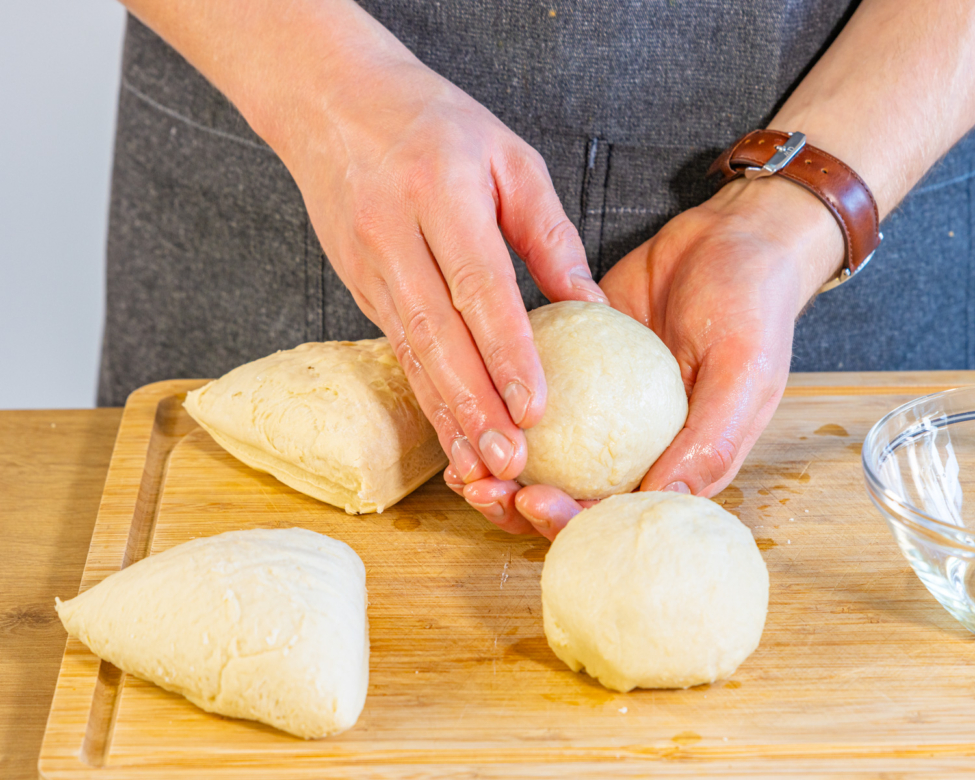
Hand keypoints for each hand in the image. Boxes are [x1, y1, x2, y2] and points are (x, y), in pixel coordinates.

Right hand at [271, 41, 607, 489]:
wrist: (331, 102)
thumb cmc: (434, 123)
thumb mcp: (508, 156)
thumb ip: (550, 234)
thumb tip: (593, 309)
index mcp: (439, 191)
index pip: (476, 283)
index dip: (506, 351)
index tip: (537, 406)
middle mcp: (394, 234)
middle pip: (436, 333)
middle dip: (474, 405)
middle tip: (510, 462)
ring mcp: (368, 266)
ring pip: (412, 354)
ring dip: (447, 417)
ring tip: (483, 470)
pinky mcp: (359, 288)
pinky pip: (400, 352)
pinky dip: (428, 399)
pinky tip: (454, 440)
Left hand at [447, 175, 843, 537]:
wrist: (732, 237)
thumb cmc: (753, 306)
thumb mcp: (746, 371)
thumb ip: (714, 440)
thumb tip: (666, 499)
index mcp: (680, 466)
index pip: (619, 516)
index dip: (572, 523)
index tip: (533, 503)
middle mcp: (636, 448)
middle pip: (571, 499)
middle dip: (520, 507)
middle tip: (482, 488)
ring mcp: (600, 413)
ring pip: (545, 462)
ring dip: (503, 473)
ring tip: (463, 469)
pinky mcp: (574, 372)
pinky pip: (532, 402)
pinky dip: (499, 413)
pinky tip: (466, 410)